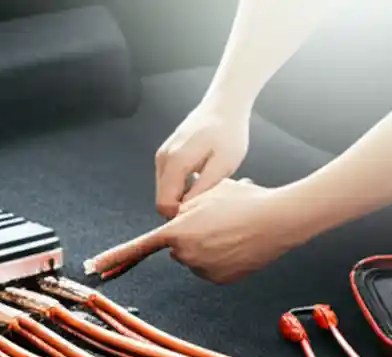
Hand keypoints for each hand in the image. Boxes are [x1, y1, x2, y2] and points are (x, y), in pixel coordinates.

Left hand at [87, 179, 315, 284]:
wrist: (278, 219)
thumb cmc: (244, 199)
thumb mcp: (206, 194)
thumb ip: (183, 209)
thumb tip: (179, 218)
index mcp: (177, 231)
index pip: (139, 246)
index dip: (114, 257)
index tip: (94, 268)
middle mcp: (186, 255)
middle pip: (177, 247)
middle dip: (190, 235)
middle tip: (216, 219)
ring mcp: (204, 270)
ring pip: (196, 258)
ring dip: (207, 246)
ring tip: (232, 229)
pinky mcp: (220, 280)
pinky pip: (211, 268)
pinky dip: (221, 259)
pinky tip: (239, 244)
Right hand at [154, 102, 250, 218]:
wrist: (224, 105)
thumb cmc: (229, 132)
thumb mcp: (223, 165)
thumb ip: (203, 189)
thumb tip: (187, 210)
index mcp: (175, 162)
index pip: (164, 204)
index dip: (182, 215)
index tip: (204, 213)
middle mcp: (163, 159)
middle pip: (162, 200)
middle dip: (182, 208)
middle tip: (209, 202)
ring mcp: (162, 156)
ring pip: (165, 192)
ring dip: (183, 197)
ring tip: (208, 189)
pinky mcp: (166, 155)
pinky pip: (169, 181)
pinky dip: (183, 187)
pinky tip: (202, 180)